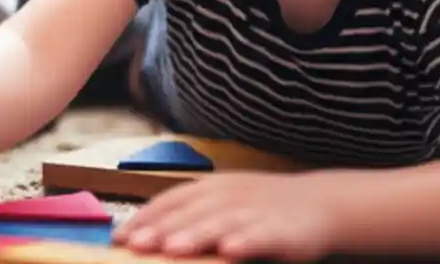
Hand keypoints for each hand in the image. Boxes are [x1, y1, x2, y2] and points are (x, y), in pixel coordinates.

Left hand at [114, 172, 335, 261]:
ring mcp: (256, 212)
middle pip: (191, 213)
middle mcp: (229, 196)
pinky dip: (245, 242)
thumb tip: (145, 235)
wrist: (320, 204)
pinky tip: (229, 251)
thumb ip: (188, 215)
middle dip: (162, 229)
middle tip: (135, 244)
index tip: (118, 237)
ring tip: (172, 248)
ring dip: (195, 235)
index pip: (170, 201)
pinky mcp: (282, 231)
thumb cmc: (261, 207)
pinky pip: (260, 237)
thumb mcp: (222, 202)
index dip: (144, 218)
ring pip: (221, 224)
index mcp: (210, 188)